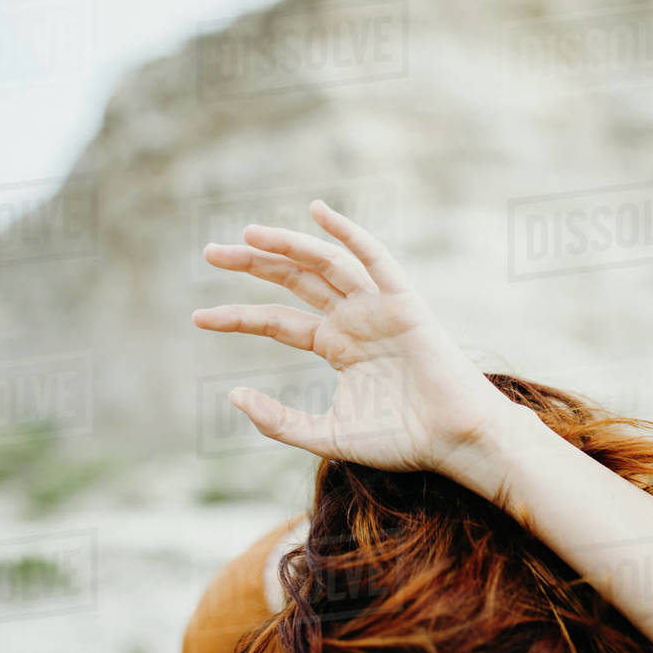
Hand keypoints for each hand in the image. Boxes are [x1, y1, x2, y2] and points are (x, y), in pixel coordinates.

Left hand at [192, 200, 512, 476]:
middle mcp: (353, 319)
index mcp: (337, 345)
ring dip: (287, 246)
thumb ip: (279, 421)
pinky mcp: (404, 302)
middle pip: (294, 281)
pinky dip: (348, 233)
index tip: (198, 317)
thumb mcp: (326, 434)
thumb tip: (233, 396)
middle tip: (208, 252)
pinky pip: (374, 260)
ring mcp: (378, 306)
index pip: (278, 321)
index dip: (237, 316)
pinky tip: (318, 212)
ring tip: (247, 234)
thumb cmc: (400, 440)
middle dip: (252, 265)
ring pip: (325, 265)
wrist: (454, 441)